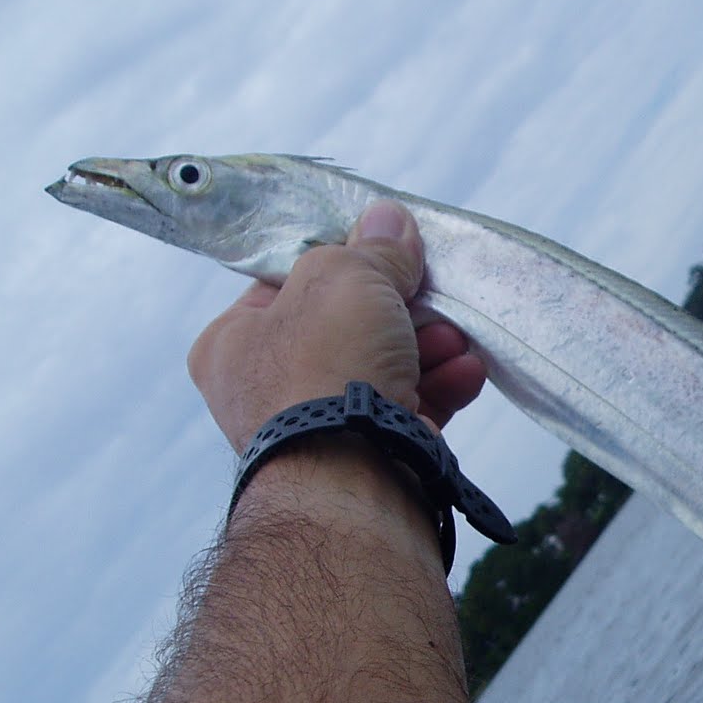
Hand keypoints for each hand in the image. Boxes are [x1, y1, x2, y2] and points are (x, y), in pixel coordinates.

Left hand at [188, 200, 486, 452]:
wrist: (352, 482)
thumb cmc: (326, 367)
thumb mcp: (346, 280)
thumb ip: (373, 248)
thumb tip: (390, 220)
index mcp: (233, 343)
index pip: (289, 286)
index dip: (343, 263)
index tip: (387, 254)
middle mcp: (269, 388)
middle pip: (347, 328)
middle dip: (402, 311)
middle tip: (433, 298)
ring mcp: (320, 428)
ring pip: (384, 370)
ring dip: (430, 347)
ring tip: (459, 338)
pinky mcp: (368, 458)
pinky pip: (409, 411)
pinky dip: (441, 388)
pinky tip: (468, 372)